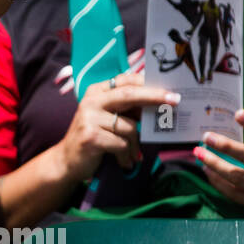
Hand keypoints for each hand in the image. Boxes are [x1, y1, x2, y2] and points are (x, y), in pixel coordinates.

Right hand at [57, 71, 179, 181]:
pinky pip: (122, 144)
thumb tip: (159, 104)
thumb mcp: (108, 118)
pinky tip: (124, 162)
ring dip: (136, 145)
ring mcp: (89, 118)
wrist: (68, 161)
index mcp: (96, 92)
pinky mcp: (90, 136)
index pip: (125, 81)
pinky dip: (127, 156)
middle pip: (129, 95)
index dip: (148, 84)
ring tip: (133, 155)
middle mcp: (91, 101)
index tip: (170, 90)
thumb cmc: (95, 137)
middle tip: (175, 101)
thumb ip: (127, 108)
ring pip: (130, 127)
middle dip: (154, 97)